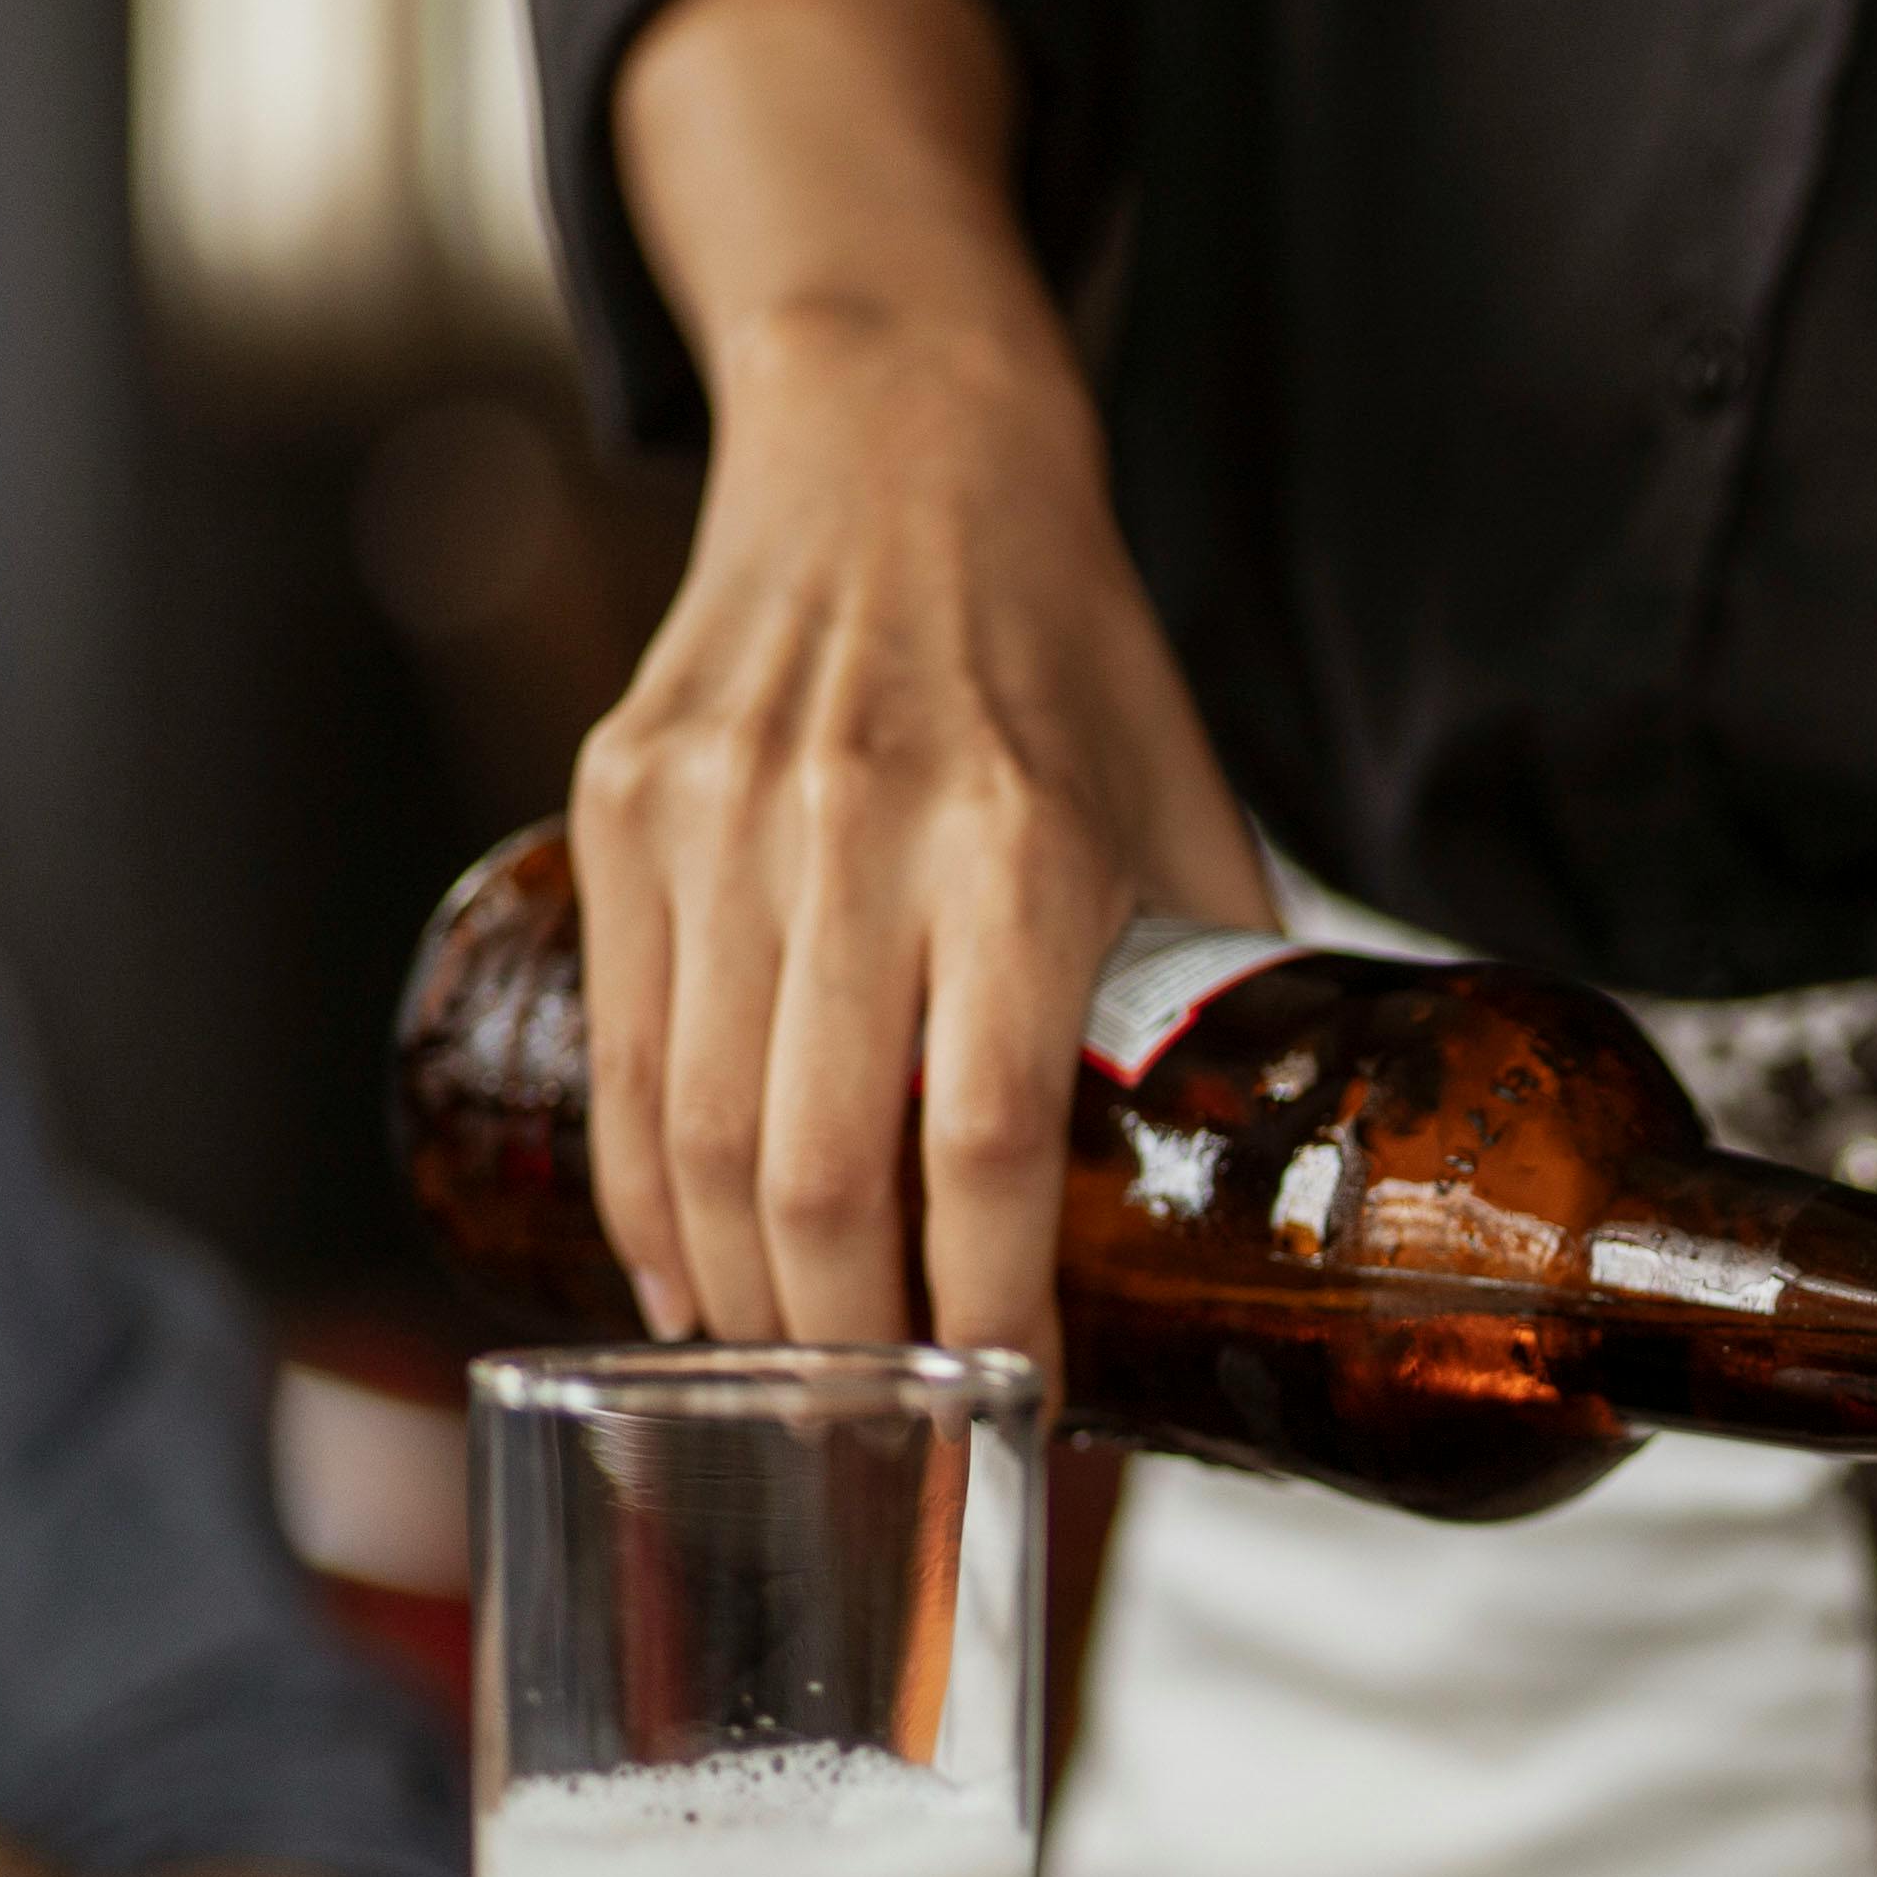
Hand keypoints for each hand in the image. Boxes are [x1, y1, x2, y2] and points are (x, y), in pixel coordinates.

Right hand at [586, 0, 1271, 1354]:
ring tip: (792, 1386)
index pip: (984, 1138)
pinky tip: (685, 1276)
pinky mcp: (617, 802)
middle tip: (890, 1434)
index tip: (1015, 1407)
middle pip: (816, 1167)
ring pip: (694, 1131)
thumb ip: (1211, 994)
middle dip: (847, 1340)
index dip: (989, 1303)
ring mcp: (714, 814)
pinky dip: (641, 1194)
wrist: (898, 442)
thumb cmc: (1063, 651)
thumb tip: (1260, 1196)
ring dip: (735, 1292)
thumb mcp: (1180, 806)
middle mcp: (853, 827)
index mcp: (1017, 840)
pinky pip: (618, 1050)